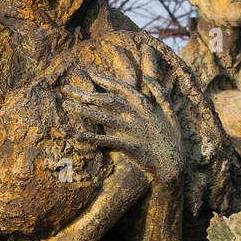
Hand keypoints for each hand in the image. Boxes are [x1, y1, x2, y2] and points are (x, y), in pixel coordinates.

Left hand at [61, 50, 182, 187]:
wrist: (174, 167)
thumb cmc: (172, 139)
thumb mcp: (171, 112)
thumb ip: (161, 94)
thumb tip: (148, 78)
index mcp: (146, 105)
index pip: (121, 88)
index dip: (104, 79)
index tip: (88, 73)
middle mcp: (137, 115)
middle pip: (106, 100)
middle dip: (85, 93)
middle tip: (66, 89)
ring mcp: (133, 131)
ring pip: (103, 117)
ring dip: (82, 110)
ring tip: (65, 104)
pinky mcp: (129, 146)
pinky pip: (105, 140)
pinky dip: (89, 137)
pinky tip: (75, 133)